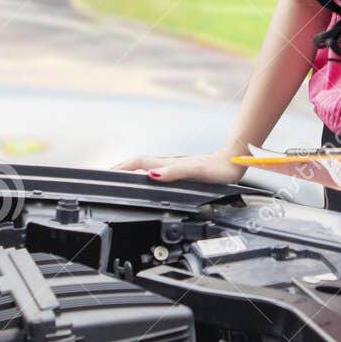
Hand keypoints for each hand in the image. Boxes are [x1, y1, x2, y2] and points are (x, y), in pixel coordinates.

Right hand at [112, 148, 246, 184]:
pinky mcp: (182, 171)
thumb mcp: (196, 172)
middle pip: (139, 164)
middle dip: (121, 168)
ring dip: (131, 171)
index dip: (122, 167)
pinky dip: (146, 175)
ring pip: (147, 167)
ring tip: (120, 177)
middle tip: (107, 175)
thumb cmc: (218, 168)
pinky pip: (158, 172)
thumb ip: (175, 172)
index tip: (107, 172)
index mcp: (169, 165)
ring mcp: (175, 167)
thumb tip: (153, 175)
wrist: (233, 161)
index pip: (138, 163)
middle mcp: (169, 165)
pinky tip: (148, 180)